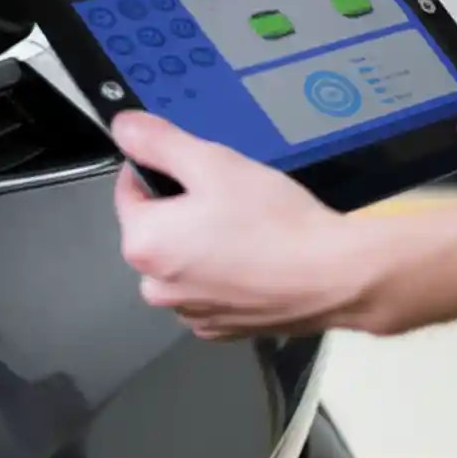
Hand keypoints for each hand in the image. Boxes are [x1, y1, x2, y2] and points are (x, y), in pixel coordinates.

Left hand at [110, 111, 370, 339]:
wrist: (333, 276)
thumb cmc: (274, 220)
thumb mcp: (214, 162)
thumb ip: (160, 142)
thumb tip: (123, 127)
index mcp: (143, 244)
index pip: (130, 191)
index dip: (163, 169)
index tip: (202, 168)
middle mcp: (155, 287)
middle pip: (158, 230)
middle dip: (185, 211)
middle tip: (233, 198)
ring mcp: (189, 314)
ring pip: (184, 262)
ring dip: (204, 245)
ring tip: (250, 231)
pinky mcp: (220, 330)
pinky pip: (210, 291)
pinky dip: (226, 276)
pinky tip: (258, 262)